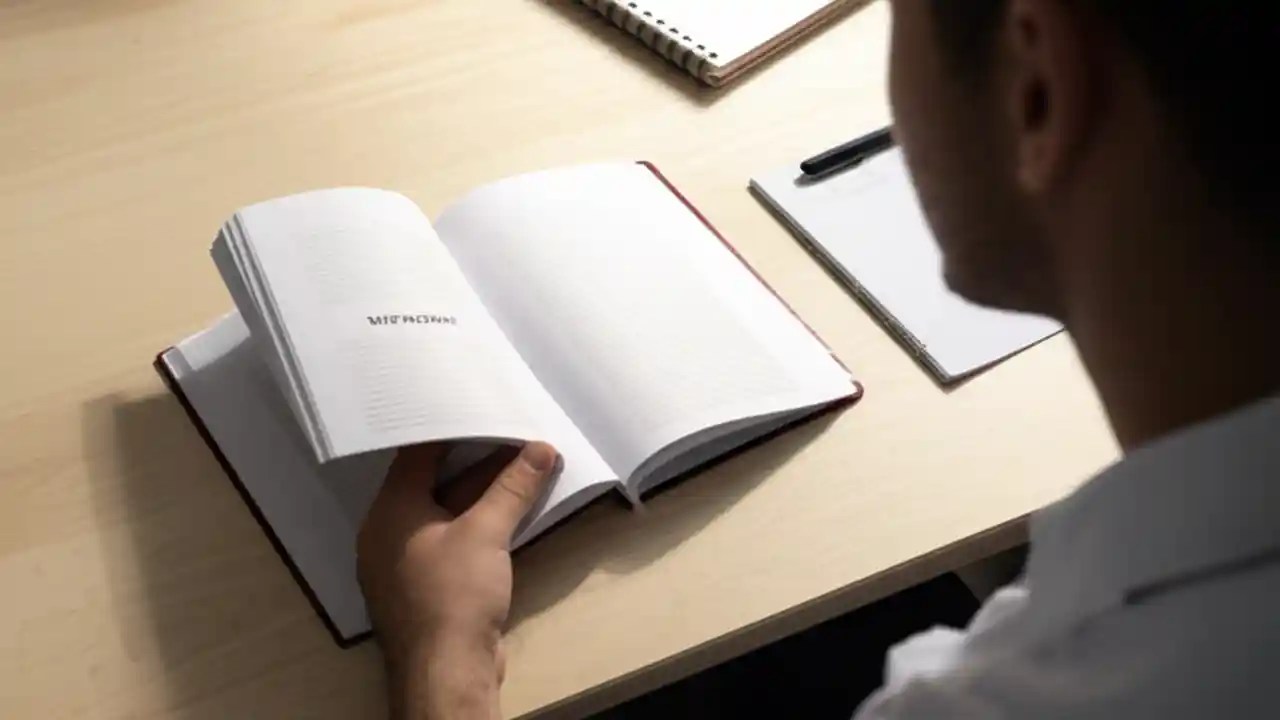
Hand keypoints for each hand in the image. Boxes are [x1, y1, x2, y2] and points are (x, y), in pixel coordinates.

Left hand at [357, 441, 558, 719]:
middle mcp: (389, 533)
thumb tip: (541, 449)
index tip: (481, 407)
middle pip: (434, 483)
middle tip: (513, 433)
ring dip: (484, 495)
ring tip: (525, 465)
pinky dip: (479, 525)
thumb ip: (512, 487)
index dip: (451, 429)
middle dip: (478, 462)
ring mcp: (407, 563)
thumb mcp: (487, 532)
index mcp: (389, 511)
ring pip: (447, 514)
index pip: (417, 455)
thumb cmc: (454, 593)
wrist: (447, 671)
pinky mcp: (428, 588)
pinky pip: (452, 542)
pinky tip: (512, 512)